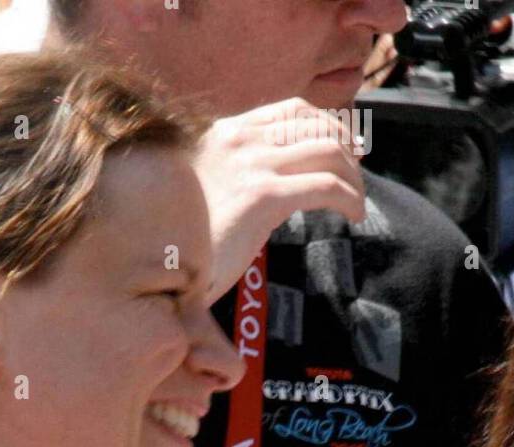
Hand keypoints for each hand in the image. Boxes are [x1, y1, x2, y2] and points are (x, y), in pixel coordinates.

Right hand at [194, 99, 365, 302]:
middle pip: (315, 124)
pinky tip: (354, 215)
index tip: (345, 147)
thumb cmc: (178, 243)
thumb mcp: (202, 196)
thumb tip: (262, 187)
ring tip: (356, 201)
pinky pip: (326, 186)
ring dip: (353, 176)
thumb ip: (230, 179)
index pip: (291, 111)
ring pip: (327, 151)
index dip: (328, 124)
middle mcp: (237, 141)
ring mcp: (250, 166)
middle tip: (357, 173)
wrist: (156, 268)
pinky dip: (350, 198)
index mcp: (223, 135)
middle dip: (346, 146)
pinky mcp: (262, 198)